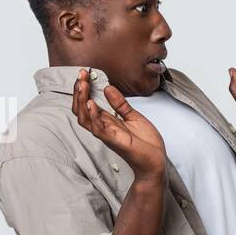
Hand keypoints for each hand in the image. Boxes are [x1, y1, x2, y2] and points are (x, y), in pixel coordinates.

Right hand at [72, 68, 166, 182]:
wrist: (156, 161)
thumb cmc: (145, 143)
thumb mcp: (133, 116)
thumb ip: (120, 103)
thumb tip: (108, 87)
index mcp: (107, 121)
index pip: (88, 103)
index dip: (84, 89)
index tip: (84, 73)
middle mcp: (103, 128)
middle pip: (82, 110)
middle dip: (79, 91)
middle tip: (81, 75)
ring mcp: (107, 135)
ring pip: (85, 119)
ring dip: (82, 101)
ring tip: (82, 85)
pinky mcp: (114, 141)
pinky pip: (99, 129)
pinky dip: (93, 116)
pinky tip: (92, 104)